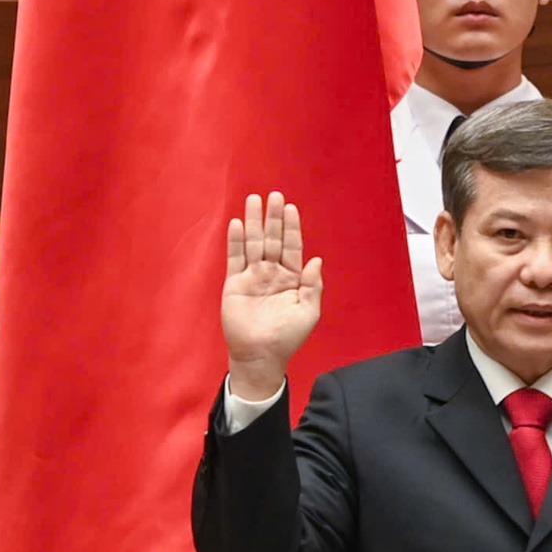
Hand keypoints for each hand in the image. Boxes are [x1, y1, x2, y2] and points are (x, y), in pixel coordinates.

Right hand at [223, 192, 322, 398]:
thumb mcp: (308, 312)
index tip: (291, 208)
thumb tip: (316, 259)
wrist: (260, 355)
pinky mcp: (234, 284)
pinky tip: (238, 223)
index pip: (292, 246)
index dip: (292, 227)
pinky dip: (236, 241)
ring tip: (254, 200)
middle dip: (273, 218)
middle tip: (274, 195)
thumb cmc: (287, 337)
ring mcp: (252, 276)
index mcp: (291, 278)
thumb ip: (313, 285)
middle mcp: (271, 273)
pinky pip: (235, 258)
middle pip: (272, 239)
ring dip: (254, 222)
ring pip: (253, 243)